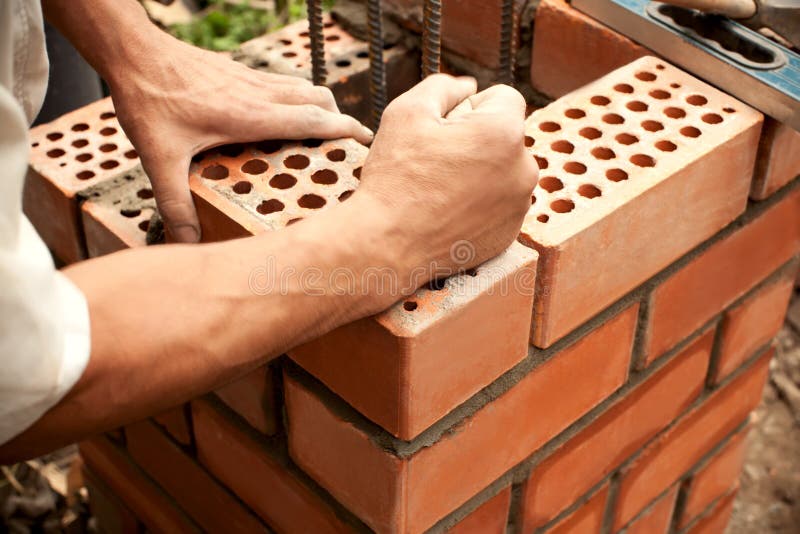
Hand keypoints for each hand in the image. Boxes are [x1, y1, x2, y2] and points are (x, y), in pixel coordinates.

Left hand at [107, 32, 372, 242]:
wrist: (134, 52)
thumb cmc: (149, 100)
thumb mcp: (159, 159)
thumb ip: (174, 203)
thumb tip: (187, 241)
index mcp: (252, 116)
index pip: (315, 119)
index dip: (346, 129)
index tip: (368, 140)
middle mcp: (260, 94)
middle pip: (319, 100)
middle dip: (340, 119)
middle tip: (347, 143)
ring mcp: (252, 80)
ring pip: (304, 88)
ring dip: (320, 107)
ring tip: (322, 131)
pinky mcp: (241, 72)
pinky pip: (283, 83)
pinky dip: (297, 98)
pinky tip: (281, 117)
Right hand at [358, 74, 536, 276]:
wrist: (386, 246)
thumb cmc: (395, 178)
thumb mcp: (407, 112)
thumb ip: (443, 87)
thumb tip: (468, 86)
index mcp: (504, 132)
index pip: (504, 98)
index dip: (470, 106)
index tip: (443, 128)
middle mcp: (524, 169)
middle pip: (504, 136)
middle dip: (476, 140)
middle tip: (435, 161)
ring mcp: (518, 206)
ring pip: (501, 171)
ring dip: (478, 172)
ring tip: (438, 189)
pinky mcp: (509, 234)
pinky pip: (497, 204)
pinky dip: (477, 204)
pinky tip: (445, 212)